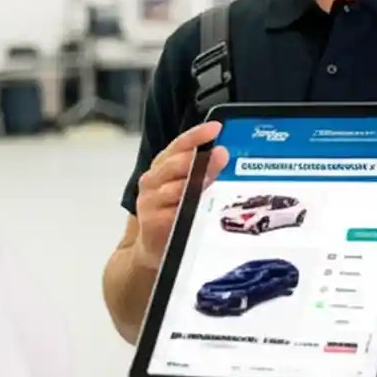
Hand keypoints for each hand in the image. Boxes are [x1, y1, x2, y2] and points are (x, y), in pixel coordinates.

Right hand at [132, 122, 226, 270]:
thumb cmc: (172, 213)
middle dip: (198, 158)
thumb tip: (227, 155)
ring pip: (173, 188)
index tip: (215, 127)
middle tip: (221, 153)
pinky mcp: (153, 223)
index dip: (196, 135)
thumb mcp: (185, 189)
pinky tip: (199, 206)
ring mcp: (150, 202)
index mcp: (162, 167)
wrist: (152, 249)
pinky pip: (171, 213)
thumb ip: (201, 172)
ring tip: (213, 175)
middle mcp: (152, 181)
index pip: (178, 145)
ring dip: (194, 181)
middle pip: (175, 165)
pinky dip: (185, 208)